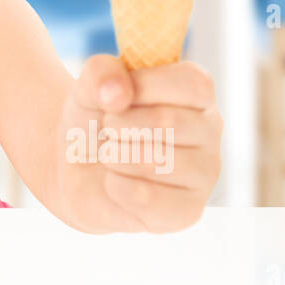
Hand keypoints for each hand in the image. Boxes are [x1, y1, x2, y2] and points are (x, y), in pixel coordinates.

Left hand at [49, 54, 221, 232]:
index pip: (192, 83)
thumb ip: (100, 73)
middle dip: (118, 124)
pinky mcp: (188, 211)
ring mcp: (204, 174)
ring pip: (155, 161)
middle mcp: (210, 132)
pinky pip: (146, 198)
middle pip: (167, 121)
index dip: (144, 86)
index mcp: (198, 94)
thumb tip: (118, 93)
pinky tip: (114, 181)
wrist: (75, 168)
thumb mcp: (88, 86)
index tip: (115, 96)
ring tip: (110, 153)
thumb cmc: (94, 121)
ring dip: (114, 155)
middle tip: (107, 128)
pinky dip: (115, 185)